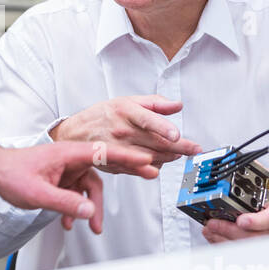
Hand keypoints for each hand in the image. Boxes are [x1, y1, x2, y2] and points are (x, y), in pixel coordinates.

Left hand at [0, 141, 158, 232]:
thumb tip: (89, 213)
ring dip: (92, 207)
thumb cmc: (11, 175)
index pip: (104, 151)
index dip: (128, 156)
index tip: (147, 160)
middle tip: (150, 174)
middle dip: (126, 171)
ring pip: (90, 186)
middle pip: (105, 165)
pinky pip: (76, 194)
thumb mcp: (38, 194)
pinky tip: (69, 224)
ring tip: (94, 228)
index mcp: (68, 153)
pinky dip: (76, 208)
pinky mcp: (61, 179)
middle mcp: (71, 158)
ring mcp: (66, 168)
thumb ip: (65, 203)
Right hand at [49, 96, 201, 166]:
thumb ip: (154, 103)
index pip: (146, 119)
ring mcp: (118, 149)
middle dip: (179, 147)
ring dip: (168, 157)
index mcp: (125, 111)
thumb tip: (177, 106)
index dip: (162, 127)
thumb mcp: (126, 101)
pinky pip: (139, 168)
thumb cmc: (102, 115)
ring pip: (150, 156)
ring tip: (180, 154)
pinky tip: (162, 162)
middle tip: (194, 149)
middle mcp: (121, 130)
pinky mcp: (116, 163)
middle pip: (154, 141)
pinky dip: (153, 166)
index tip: (177, 134)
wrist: (74, 133)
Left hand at [201, 177, 268, 243]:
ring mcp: (268, 239)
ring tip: (208, 228)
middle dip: (230, 230)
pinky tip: (213, 236)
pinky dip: (224, 243)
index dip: (256, 221)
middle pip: (254, 236)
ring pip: (245, 245)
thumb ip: (254, 172)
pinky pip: (240, 249)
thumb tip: (234, 160)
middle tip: (212, 223)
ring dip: (223, 238)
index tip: (241, 220)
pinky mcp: (258, 246)